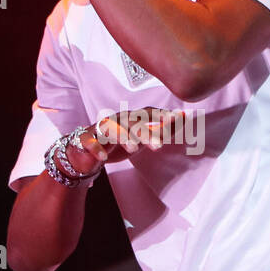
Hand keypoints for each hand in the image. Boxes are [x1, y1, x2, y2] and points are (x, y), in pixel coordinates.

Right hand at [65, 107, 187, 175]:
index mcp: (131, 118)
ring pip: (112, 129)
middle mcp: (117, 120)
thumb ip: (161, 130)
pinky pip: (91, 142)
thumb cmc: (117, 143)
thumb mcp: (142, 138)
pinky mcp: (87, 139)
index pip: (147, 112)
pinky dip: (97, 149)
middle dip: (145, 132)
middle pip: (132, 122)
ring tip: (133, 148)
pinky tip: (103, 158)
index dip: (161, 114)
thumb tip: (183, 119)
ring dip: (123, 137)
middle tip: (158, 146)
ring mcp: (101, 129)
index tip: (176, 118)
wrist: (87, 152)